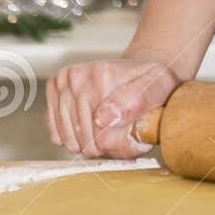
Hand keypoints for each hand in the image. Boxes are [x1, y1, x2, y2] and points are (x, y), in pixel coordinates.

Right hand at [46, 54, 182, 159]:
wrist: (138, 68)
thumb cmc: (151, 81)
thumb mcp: (159, 86)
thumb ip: (137, 101)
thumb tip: (102, 117)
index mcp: (101, 76)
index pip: (100, 136)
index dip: (116, 146)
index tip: (127, 138)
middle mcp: (77, 76)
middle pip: (82, 140)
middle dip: (101, 146)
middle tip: (118, 134)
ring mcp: (63, 81)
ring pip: (68, 139)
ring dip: (86, 143)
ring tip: (104, 131)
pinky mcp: (54, 88)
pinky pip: (55, 131)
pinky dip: (71, 138)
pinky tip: (87, 129)